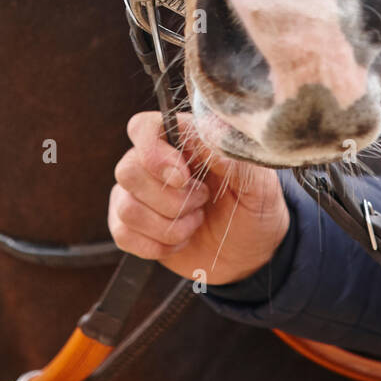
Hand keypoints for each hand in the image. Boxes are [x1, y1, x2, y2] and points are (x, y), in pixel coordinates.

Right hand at [108, 111, 289, 283]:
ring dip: (168, 226)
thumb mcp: (258, 183)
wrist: (249, 253)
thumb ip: (235, 159)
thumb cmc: (254, 208)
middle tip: (202, 202)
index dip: (155, 154)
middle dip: (170, 200)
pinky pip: (122, 234)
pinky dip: (156, 246)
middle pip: (128, 170)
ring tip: (195, 223)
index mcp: (182, 140)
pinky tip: (180, 241)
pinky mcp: (131, 226)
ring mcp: (139, 195)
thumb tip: (209, 139)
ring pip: (126, 207)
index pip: (143, 128)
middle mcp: (154, 163)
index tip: (184, 178)